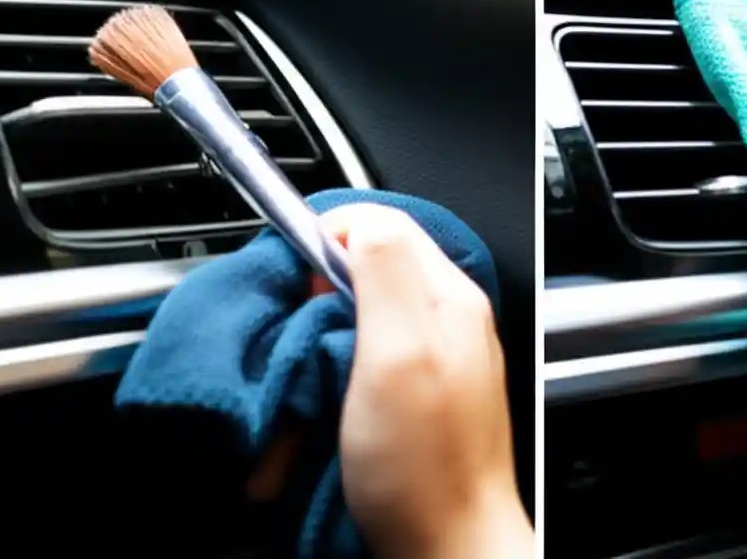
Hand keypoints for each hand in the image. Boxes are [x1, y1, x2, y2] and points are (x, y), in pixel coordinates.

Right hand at [319, 204, 531, 558]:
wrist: (447, 548)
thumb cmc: (425, 467)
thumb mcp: (399, 352)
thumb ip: (384, 271)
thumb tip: (357, 219)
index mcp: (447, 296)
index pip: (381, 223)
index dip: (329, 241)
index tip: (299, 283)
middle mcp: (444, 321)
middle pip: (363, 272)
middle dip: (316, 307)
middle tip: (303, 348)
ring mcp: (430, 361)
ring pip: (352, 323)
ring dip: (316, 356)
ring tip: (311, 399)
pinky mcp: (411, 401)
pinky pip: (357, 370)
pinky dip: (328, 393)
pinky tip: (323, 423)